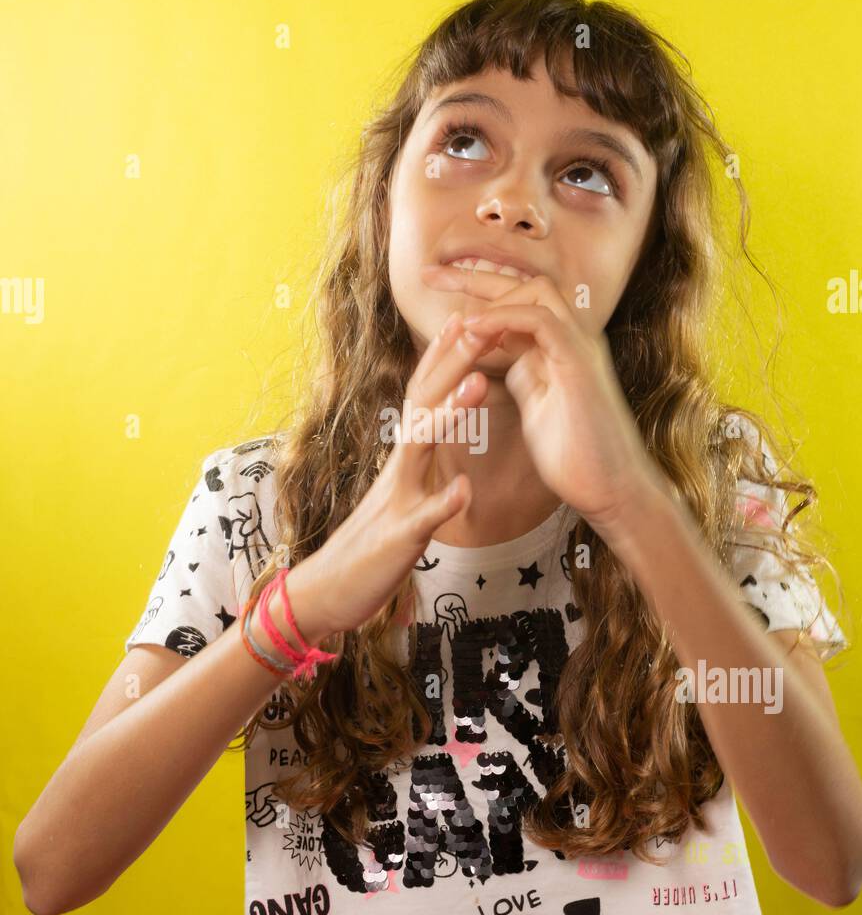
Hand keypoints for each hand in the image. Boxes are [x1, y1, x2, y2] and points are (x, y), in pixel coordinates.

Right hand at [282, 310, 502, 637]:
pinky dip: (442, 504)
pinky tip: (464, 491)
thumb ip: (425, 475)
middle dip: (451, 365)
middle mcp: (397, 472)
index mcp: (404, 462)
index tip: (468, 321)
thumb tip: (452, 449)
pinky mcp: (398, 541)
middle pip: (423, 407)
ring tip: (480, 384)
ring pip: (420, 451)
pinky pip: (422, 520)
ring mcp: (396, 503)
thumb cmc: (370, 549)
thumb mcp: (405, 503)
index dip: (445, 360)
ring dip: (449, 415)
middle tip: (478, 325)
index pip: (424, 399)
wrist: (328, 593)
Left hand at [420, 264, 664, 540]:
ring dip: (487, 292)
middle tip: (428, 275)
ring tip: (446, 298)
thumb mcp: (537, 403)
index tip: (436, 288)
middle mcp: (574, 338)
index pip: (519, 299)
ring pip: (537, 291)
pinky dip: (504, 319)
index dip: (477, 290)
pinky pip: (541, 321)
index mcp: (561, 346)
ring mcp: (581, 347)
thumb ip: (523, 374)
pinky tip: (472, 329)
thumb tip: (496, 355)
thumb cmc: (576, 453)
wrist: (612, 487)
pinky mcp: (580, 364)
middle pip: (526, 283)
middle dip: (474, 276)